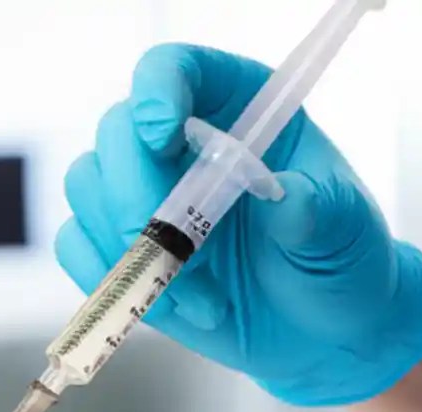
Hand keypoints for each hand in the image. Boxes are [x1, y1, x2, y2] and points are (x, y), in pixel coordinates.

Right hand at [58, 44, 421, 405]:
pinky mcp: (120, 246)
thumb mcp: (345, 232)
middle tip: (180, 254)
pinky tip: (165, 305)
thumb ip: (317, 210)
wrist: (321, 332)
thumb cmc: (339, 263)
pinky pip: (76, 245)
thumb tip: (286, 198)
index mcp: (237, 108)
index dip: (158, 90)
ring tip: (200, 296)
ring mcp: (143, 193)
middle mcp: (180, 141)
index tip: (162, 133)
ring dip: (132, 250)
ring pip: (88, 188)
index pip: (176, 70)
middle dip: (135, 197)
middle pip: (117, 133)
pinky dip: (110, 279)